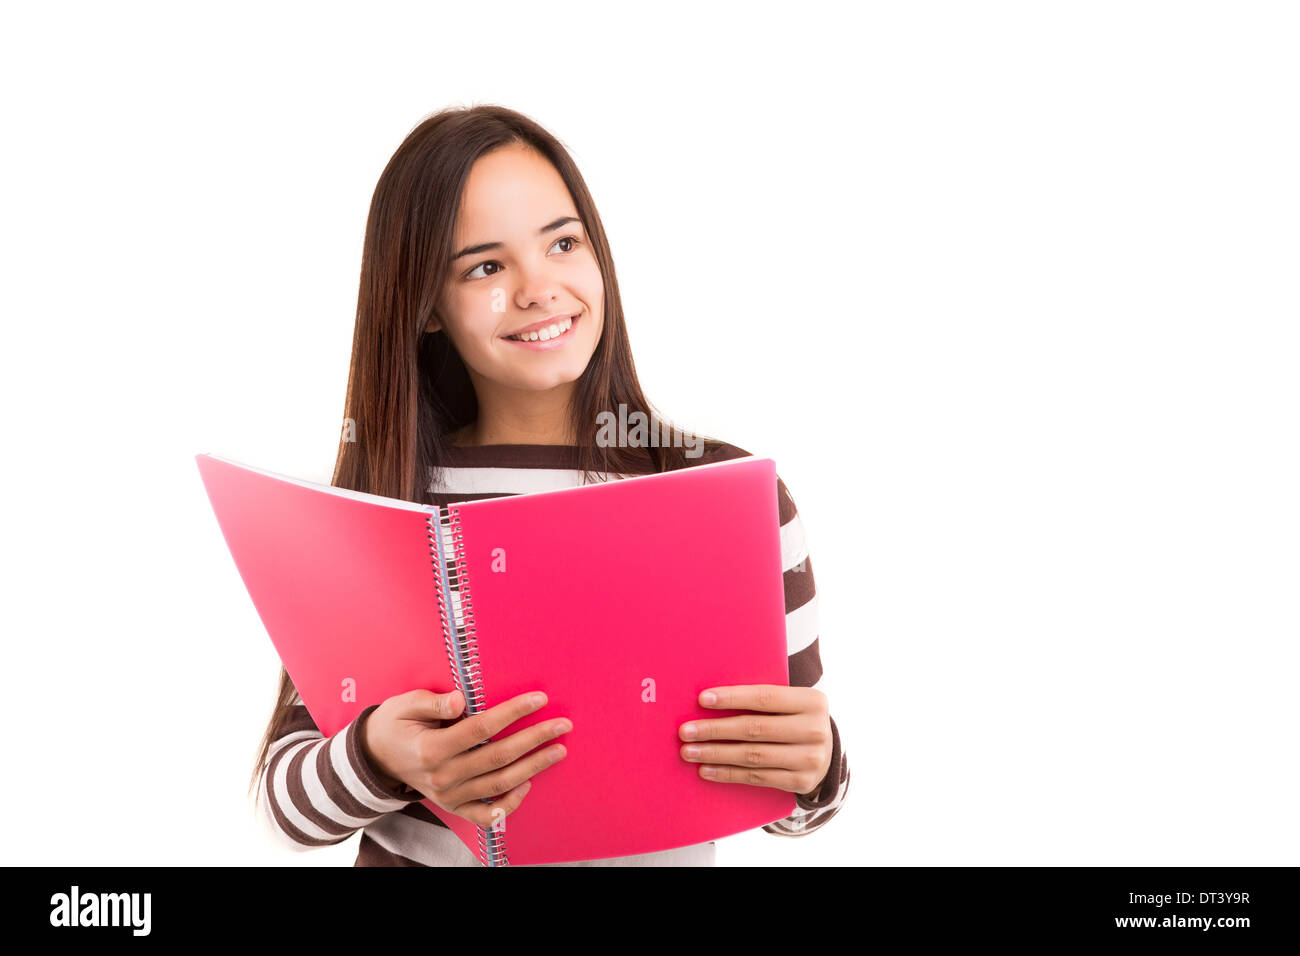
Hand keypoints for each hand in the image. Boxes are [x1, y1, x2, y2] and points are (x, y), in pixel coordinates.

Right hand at [361, 688, 571, 827]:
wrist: (375, 757)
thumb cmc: (394, 723)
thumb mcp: (405, 704)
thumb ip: (433, 703)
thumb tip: (460, 699)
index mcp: (431, 748)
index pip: (482, 728)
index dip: (513, 712)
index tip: (539, 698)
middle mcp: (443, 776)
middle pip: (499, 757)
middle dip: (535, 739)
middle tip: (562, 725)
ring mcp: (449, 796)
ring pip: (500, 784)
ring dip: (533, 767)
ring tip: (558, 750)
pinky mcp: (453, 807)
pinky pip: (487, 815)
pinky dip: (510, 805)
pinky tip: (528, 784)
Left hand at [678, 685, 830, 798]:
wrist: (826, 753)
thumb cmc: (794, 720)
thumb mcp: (790, 703)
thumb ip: (761, 699)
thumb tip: (709, 699)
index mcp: (812, 701)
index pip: (764, 697)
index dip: (732, 698)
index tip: (702, 700)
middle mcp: (814, 730)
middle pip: (754, 728)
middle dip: (715, 729)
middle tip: (686, 731)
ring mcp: (810, 759)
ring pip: (752, 755)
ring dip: (716, 754)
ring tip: (690, 751)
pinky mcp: (801, 782)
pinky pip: (757, 777)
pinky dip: (728, 773)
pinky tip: (707, 770)